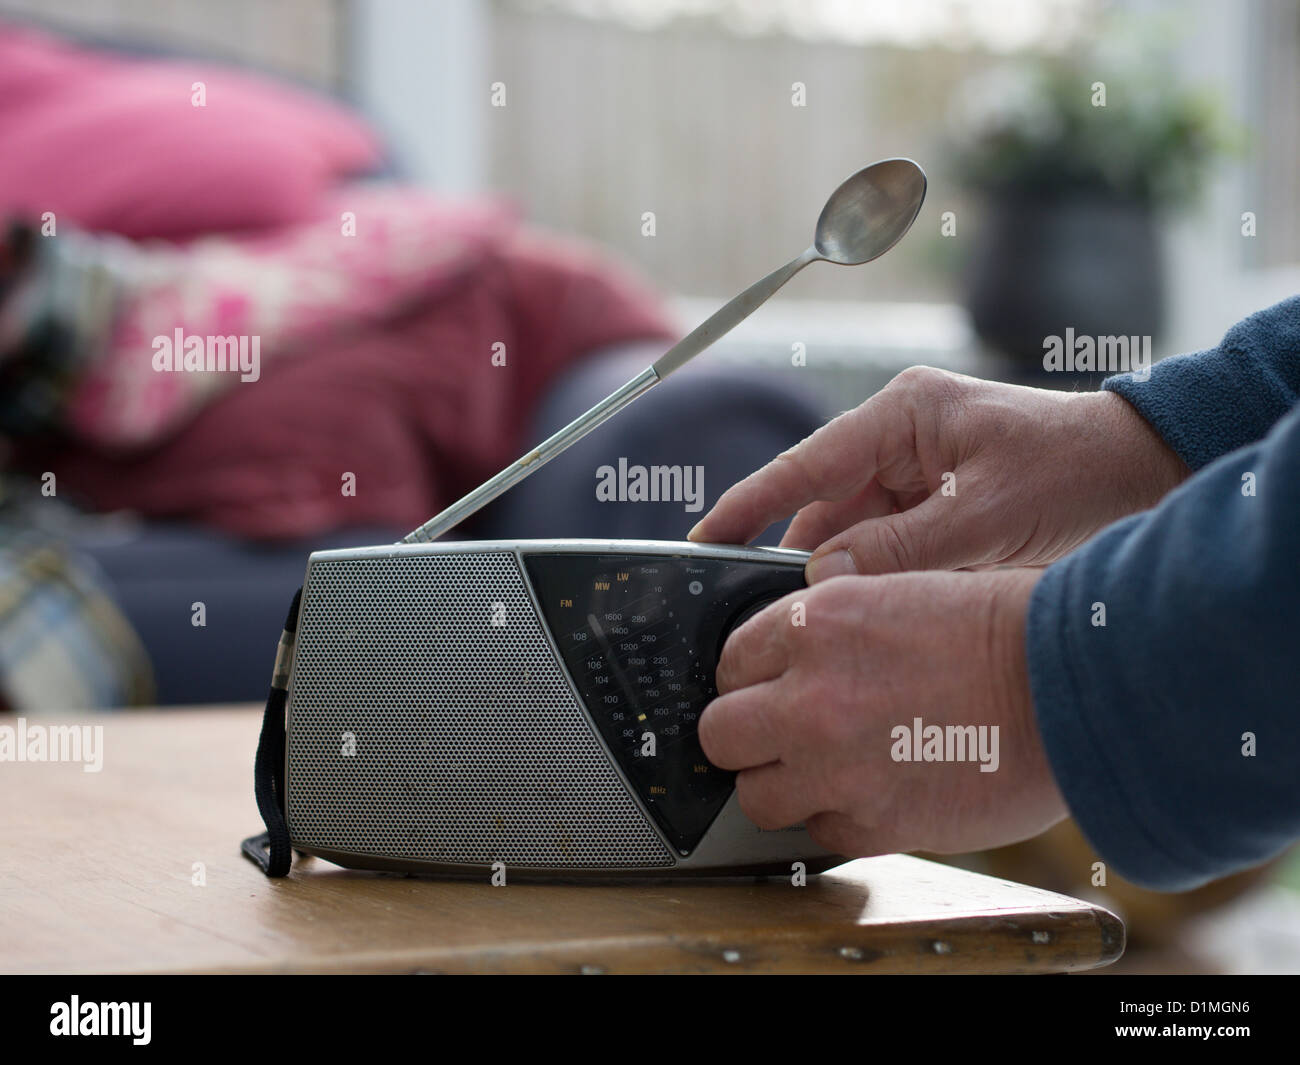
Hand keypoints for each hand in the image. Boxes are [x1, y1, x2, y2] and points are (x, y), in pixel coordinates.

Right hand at [688, 366, 1188, 580]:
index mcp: (903, 417)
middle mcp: (899, 441)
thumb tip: (825, 578)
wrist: (1147, 471)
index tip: (702, 540)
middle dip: (803, 562)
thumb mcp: (990, 514)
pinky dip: (879, 581)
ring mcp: (915, 473)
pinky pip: (886, 548)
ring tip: (829, 626)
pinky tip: (873, 616)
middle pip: (823, 508)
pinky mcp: (933, 505)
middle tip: (771, 617)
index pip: (805, 466)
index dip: (748, 505)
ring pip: (853, 536)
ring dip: (848, 579)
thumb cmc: (1078, 471)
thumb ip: (904, 548)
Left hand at [698, 567, 1068, 856]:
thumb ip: (833, 627)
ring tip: (828, 771)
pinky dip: (841, 820)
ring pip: (755, 796)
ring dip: (785, 785)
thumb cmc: (1006, 630)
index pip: (730, 662)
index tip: (771, 688)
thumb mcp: (898, 591)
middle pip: (721, 732)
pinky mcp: (874, 823)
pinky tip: (878, 793)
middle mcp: (810, 694)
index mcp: (815, 623)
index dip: (751, 678)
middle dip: (748, 734)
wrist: (1078, 684)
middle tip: (784, 734)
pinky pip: (819, 834)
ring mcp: (836, 764)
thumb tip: (793, 655)